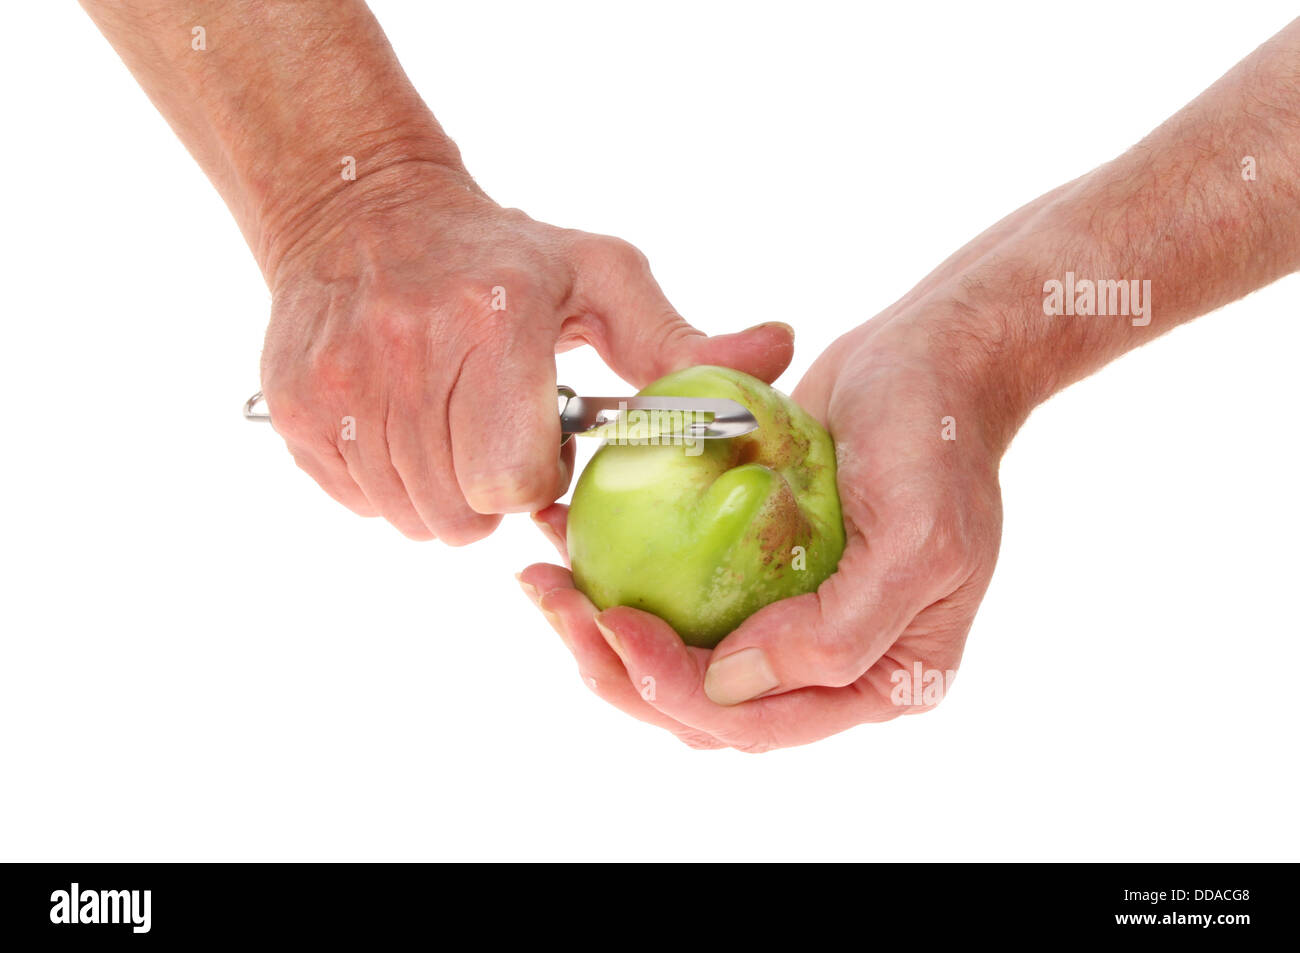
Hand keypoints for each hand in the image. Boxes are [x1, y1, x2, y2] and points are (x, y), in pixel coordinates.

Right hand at [259, 162, 794, 540]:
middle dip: (489, 496)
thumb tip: (782, 348)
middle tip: (493, 440)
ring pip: (407, 517)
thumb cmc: (504, 258)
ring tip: (450, 430)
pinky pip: (354, 500)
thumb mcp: (602, 281)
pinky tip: (402, 427)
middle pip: (460, 514)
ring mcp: (340, 384)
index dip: (536, 479)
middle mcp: (406, 352)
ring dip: (440, 496)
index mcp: (496, 324)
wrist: (362, 212)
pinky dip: (384, 484)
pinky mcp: (294, 408)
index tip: (539, 444)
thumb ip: (681, 342)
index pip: (515, 480)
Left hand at [518, 301, 1008, 750]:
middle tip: (549, 599)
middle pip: (700, 704)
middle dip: (613, 664)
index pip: (757, 721)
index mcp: (877, 681)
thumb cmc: (939, 438)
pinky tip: (567, 536)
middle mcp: (828, 664)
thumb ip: (839, 634)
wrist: (936, 358)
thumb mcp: (919, 539)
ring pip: (678, 657)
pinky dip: (621, 575)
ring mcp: (787, 619)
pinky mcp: (754, 570)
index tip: (611, 622)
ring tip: (541, 578)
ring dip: (601, 629)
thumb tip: (732, 685)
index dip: (671, 687)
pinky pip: (679, 595)